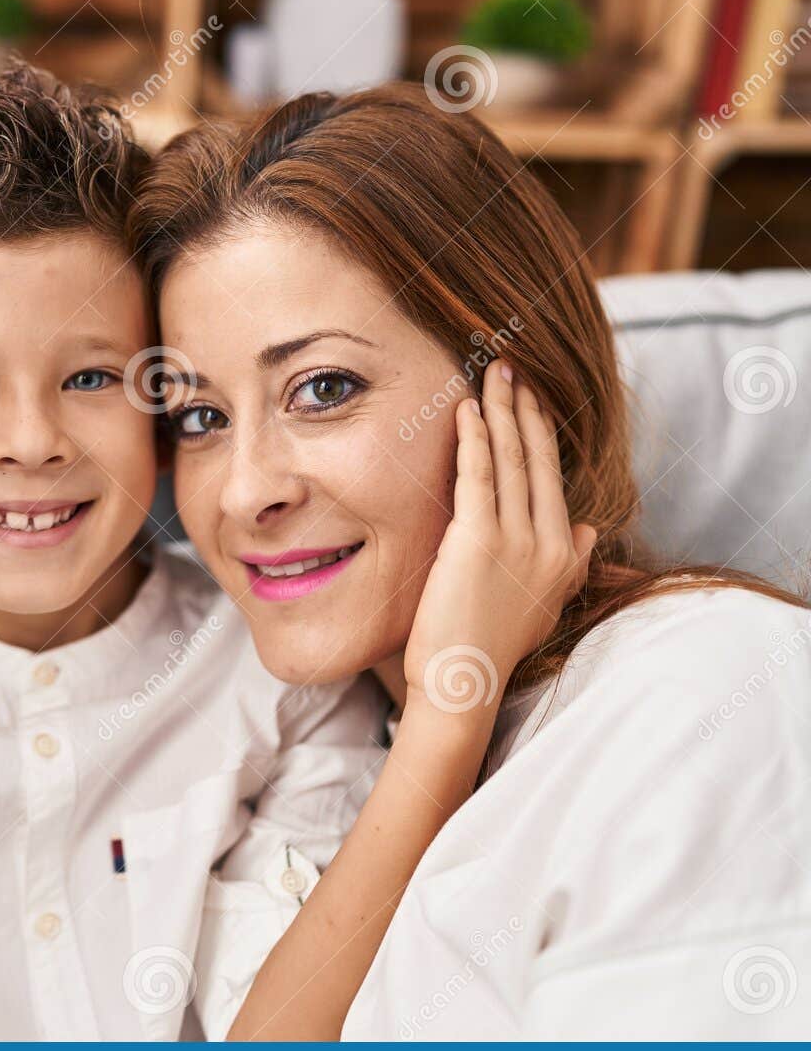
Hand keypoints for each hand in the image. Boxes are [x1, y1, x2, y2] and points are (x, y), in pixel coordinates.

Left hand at [403, 365, 595, 717]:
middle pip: (536, 458)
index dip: (541, 432)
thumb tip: (588, 529)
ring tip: (491, 375)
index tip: (531, 397)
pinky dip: (474, 439)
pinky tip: (467, 411)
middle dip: (525, 407)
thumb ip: (569, 563)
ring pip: (510, 460)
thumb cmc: (491, 646)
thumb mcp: (544, 603)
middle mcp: (549, 542)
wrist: (462, 683)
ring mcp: (515, 541)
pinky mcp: (477, 542)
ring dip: (502, 410)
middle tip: (511, 368)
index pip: (552, 477)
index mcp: (564, 553)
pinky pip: (478, 477)